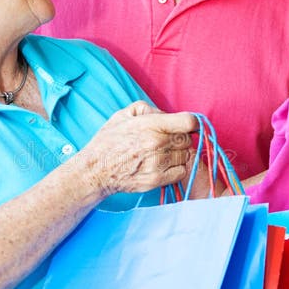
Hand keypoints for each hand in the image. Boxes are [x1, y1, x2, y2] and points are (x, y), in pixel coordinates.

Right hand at [83, 101, 197, 194]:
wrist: (95, 170)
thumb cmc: (108, 141)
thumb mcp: (124, 115)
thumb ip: (148, 109)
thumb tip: (166, 115)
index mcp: (151, 125)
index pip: (188, 122)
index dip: (193, 122)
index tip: (188, 125)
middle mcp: (157, 144)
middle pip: (188, 139)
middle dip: (182, 137)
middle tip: (168, 139)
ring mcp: (159, 164)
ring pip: (186, 156)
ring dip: (179, 153)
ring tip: (163, 152)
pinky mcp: (157, 180)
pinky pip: (181, 172)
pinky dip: (176, 168)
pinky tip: (164, 164)